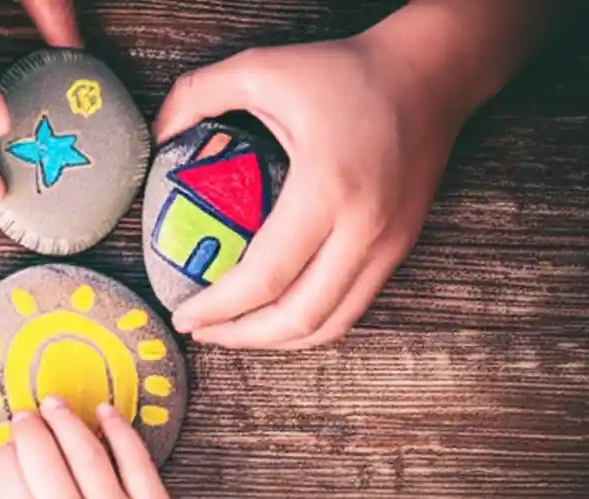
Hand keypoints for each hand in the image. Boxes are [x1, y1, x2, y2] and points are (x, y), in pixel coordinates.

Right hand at [0, 399, 431, 498]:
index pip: (12, 488)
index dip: (5, 457)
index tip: (5, 446)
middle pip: (42, 462)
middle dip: (28, 430)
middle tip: (23, 416)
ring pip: (84, 453)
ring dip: (64, 420)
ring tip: (52, 403)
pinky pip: (132, 458)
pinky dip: (117, 428)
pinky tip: (103, 411)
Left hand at [154, 28, 466, 349]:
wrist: (431, 74)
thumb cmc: (345, 71)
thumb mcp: (260, 68)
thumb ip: (197, 95)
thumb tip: (157, 138)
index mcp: (326, 188)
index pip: (266, 277)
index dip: (219, 308)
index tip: (184, 315)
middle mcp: (364, 227)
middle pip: (298, 317)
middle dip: (242, 336)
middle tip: (201, 330)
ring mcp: (388, 245)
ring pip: (329, 325)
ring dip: (276, 340)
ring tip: (232, 331)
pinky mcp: (399, 249)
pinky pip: (351, 308)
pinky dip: (309, 325)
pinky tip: (275, 315)